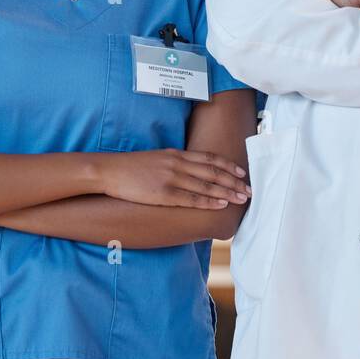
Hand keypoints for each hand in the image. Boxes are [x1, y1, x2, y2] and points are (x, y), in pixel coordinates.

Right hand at [96, 149, 250, 209]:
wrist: (109, 171)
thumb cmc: (132, 167)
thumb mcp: (159, 158)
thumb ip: (177, 162)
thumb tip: (193, 170)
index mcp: (177, 154)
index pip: (210, 159)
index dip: (229, 166)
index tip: (243, 173)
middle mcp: (178, 164)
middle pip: (213, 172)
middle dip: (234, 181)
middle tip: (250, 190)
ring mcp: (171, 178)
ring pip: (207, 185)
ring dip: (227, 192)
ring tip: (241, 198)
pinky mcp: (163, 193)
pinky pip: (191, 199)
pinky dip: (209, 201)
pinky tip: (221, 204)